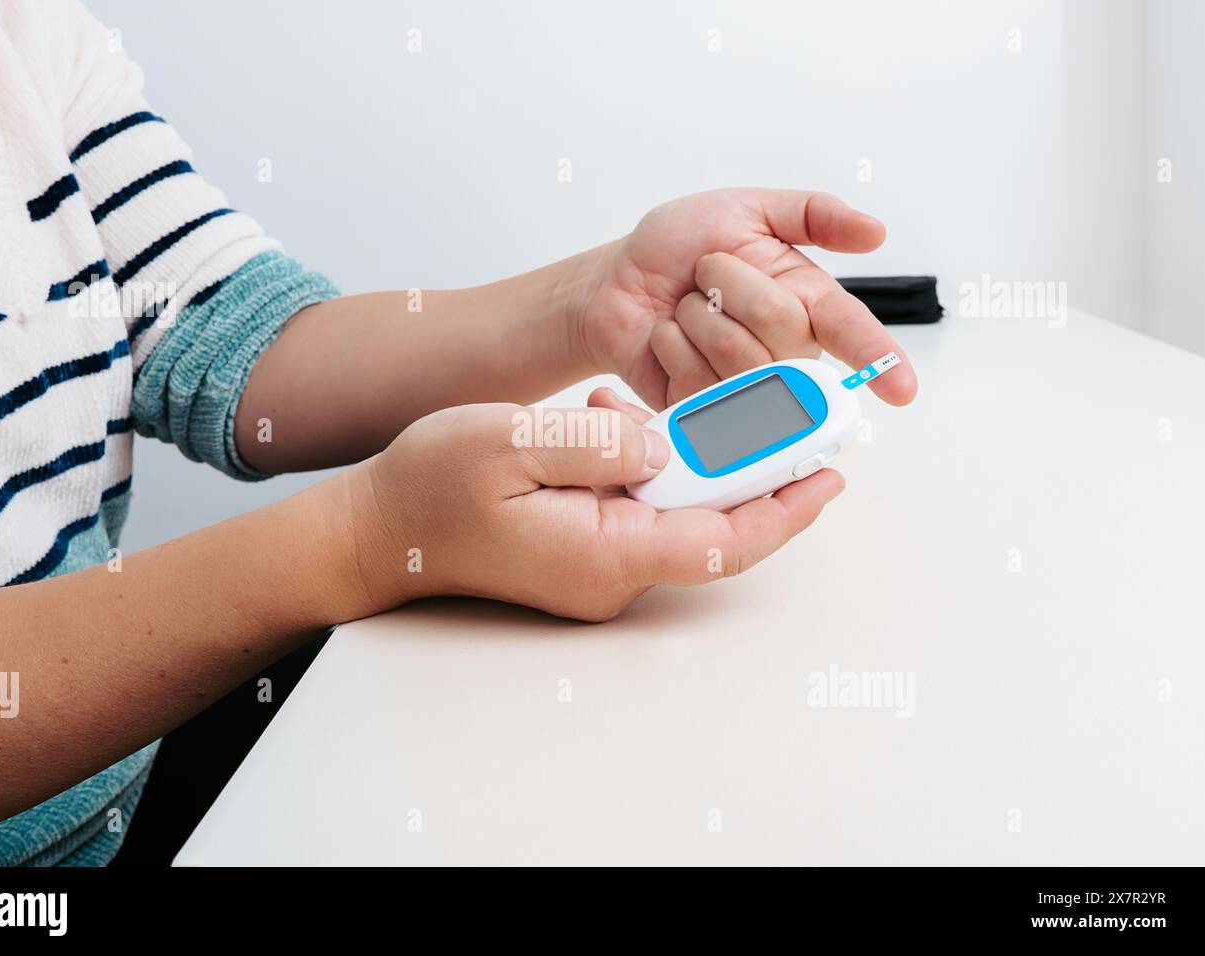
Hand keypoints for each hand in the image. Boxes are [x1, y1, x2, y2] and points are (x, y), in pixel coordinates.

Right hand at [351, 390, 843, 621]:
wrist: (376, 534)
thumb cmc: (427, 492)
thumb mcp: (507, 443)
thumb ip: (593, 440)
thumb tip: (662, 439)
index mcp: (604, 554)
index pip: (722, 541)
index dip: (784, 510)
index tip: (829, 475)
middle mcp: (610, 572)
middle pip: (710, 522)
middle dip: (748, 466)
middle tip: (778, 408)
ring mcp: (595, 565)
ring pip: (672, 507)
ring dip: (678, 453)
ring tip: (646, 403)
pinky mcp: (581, 549)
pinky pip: (634, 504)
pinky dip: (636, 459)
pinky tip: (602, 420)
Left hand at [576, 188, 917, 407]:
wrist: (616, 279)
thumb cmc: (678, 247)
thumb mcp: (745, 209)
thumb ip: (811, 214)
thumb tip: (874, 231)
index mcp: (805, 301)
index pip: (853, 332)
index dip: (880, 360)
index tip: (902, 388)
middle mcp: (783, 349)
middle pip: (783, 330)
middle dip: (734, 285)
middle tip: (707, 273)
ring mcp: (743, 385)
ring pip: (740, 359)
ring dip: (699, 315)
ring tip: (687, 305)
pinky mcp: (703, 410)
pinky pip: (698, 383)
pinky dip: (672, 343)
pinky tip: (667, 336)